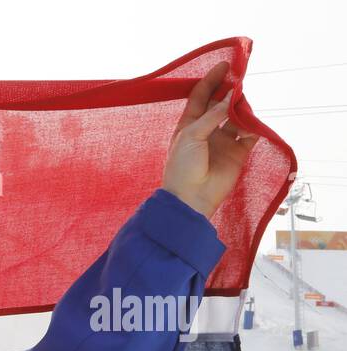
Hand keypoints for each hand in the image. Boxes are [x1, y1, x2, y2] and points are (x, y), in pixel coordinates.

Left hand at [160, 61, 257, 220]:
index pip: (201, 95)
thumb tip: (232, 96)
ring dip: (242, 108)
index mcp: (189, 124)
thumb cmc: (183, 167)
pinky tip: (251, 123)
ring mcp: (223, 140)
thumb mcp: (192, 135)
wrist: (190, 199)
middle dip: (230, 91)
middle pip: (222, 103)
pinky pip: (250, 133)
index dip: (212, 80)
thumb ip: (213, 115)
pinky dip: (253, 126)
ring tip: (242, 106)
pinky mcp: (238, 152)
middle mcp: (207, 129)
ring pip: (238, 116)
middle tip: (239, 81)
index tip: (225, 64)